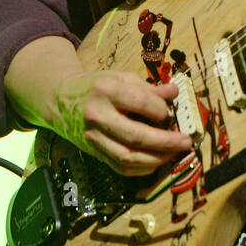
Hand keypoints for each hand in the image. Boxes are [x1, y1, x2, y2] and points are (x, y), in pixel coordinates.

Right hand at [51, 70, 192, 176]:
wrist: (60, 100)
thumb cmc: (95, 87)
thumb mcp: (120, 77)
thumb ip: (147, 87)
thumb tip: (174, 92)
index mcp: (106, 90)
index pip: (141, 102)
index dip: (161, 110)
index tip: (170, 111)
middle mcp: (98, 116)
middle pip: (136, 136)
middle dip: (166, 142)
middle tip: (185, 142)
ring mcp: (94, 137)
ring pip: (128, 157)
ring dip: (156, 159)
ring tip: (174, 153)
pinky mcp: (94, 152)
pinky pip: (120, 167)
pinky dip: (141, 168)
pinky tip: (156, 162)